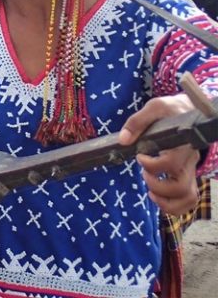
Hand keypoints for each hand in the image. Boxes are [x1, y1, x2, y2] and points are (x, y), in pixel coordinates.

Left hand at [119, 94, 200, 214]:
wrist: (190, 110)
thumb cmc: (171, 110)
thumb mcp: (155, 107)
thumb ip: (138, 121)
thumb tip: (123, 139)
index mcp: (182, 144)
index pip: (171, 163)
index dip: (152, 165)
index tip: (139, 157)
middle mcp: (189, 160)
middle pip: (182, 187)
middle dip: (158, 186)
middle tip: (144, 175)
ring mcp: (191, 169)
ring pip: (189, 197)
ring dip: (167, 202)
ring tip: (150, 192)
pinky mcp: (189, 175)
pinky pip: (190, 199)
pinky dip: (175, 206)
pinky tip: (158, 198)